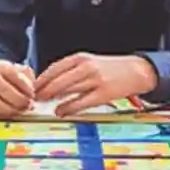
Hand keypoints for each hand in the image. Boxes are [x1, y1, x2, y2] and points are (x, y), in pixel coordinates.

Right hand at [0, 60, 34, 118]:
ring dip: (11, 112)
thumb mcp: (19, 71)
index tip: (32, 95)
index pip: (15, 76)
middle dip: (20, 102)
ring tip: (18, 111)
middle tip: (28, 106)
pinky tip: (6, 115)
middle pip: (5, 92)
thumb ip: (27, 77)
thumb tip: (30, 90)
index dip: (26, 88)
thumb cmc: (7, 77)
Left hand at [34, 53, 155, 116]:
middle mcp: (86, 67)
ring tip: (43, 104)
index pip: (55, 68)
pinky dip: (68, 107)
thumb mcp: (90, 62)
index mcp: (81, 58)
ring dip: (52, 98)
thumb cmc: (110, 68)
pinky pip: (81, 102)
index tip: (32, 87)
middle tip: (34, 98)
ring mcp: (94, 80)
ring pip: (67, 89)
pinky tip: (60, 111)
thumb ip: (72, 70)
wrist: (136, 70)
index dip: (42, 79)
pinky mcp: (103, 93)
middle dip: (43, 90)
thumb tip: (50, 82)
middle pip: (58, 79)